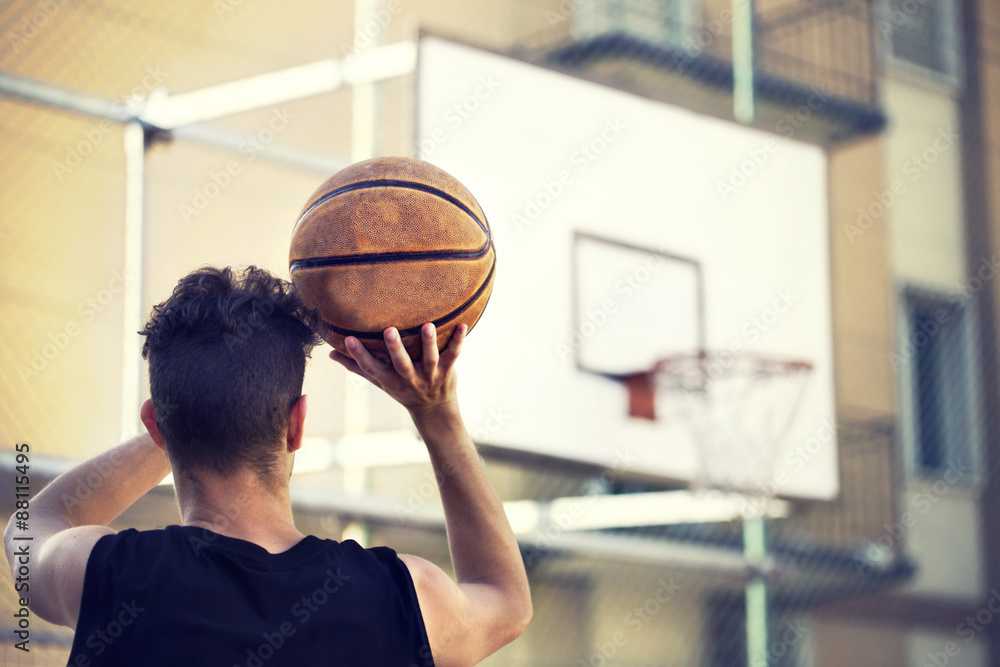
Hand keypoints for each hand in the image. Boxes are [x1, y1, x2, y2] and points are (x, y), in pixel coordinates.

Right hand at [330, 322, 466, 416]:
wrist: (434, 411)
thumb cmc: (402, 390)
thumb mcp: (379, 382)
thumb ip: (356, 367)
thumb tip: (330, 354)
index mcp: (390, 381)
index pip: (371, 369)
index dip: (359, 355)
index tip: (348, 339)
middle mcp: (409, 379)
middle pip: (401, 364)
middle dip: (395, 349)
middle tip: (389, 331)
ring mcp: (429, 375)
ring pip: (429, 359)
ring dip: (429, 343)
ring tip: (428, 325)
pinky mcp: (447, 370)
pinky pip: (454, 355)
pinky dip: (458, 341)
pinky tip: (463, 325)